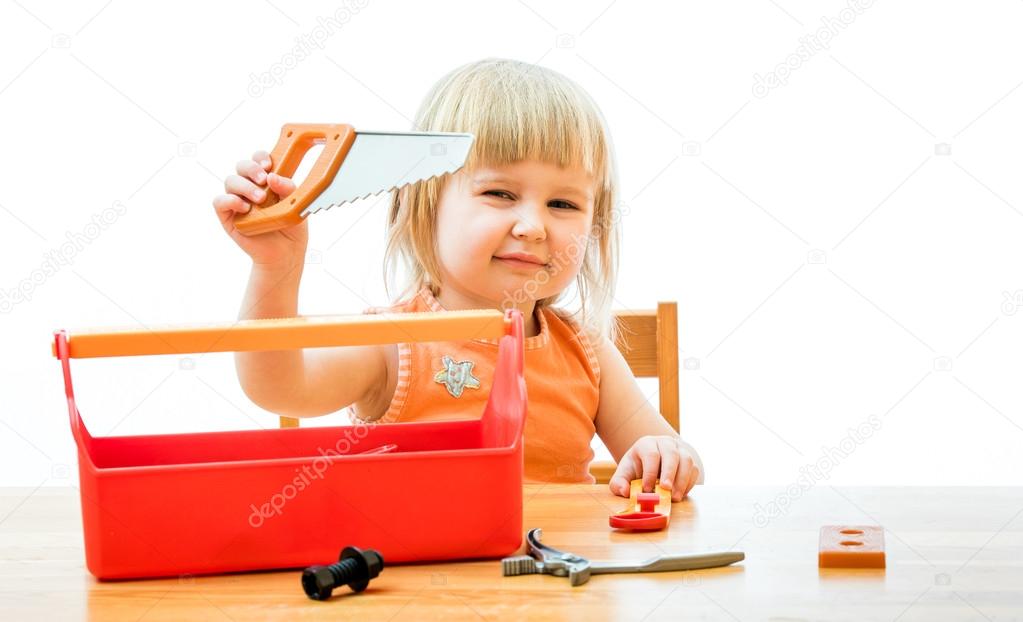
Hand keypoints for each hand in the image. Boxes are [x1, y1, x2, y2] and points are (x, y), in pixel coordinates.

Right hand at [212, 149, 306, 265]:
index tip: (269, 165)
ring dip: (245, 186)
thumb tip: (273, 177)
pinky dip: (229, 200)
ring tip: (260, 199)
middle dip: (251, 168)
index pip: (259, 160)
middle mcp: (250, 187)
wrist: (285, 255)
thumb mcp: (296, 205)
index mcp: (267, 181)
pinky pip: (219, 201)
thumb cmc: (291, 228)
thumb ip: (288, 189)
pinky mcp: (228, 217)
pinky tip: (244, 207)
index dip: (261, 158)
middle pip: (241, 166)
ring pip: (230, 181)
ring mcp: (238, 201)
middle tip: (263, 179)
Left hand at [609, 435, 700, 501]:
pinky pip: (694, 470)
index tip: (647, 488)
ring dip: (682, 480)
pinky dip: (689, 483)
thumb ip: (618, 483)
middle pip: (671, 454)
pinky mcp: (690, 461)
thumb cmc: (637, 470)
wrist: (652, 465)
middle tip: (666, 490)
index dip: (650, 472)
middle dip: (669, 473)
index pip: (651, 454)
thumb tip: (624, 491)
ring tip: (674, 497)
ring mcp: (680, 450)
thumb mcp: (624, 475)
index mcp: (646, 444)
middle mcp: (665, 443)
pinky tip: (680, 494)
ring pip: (686, 460)